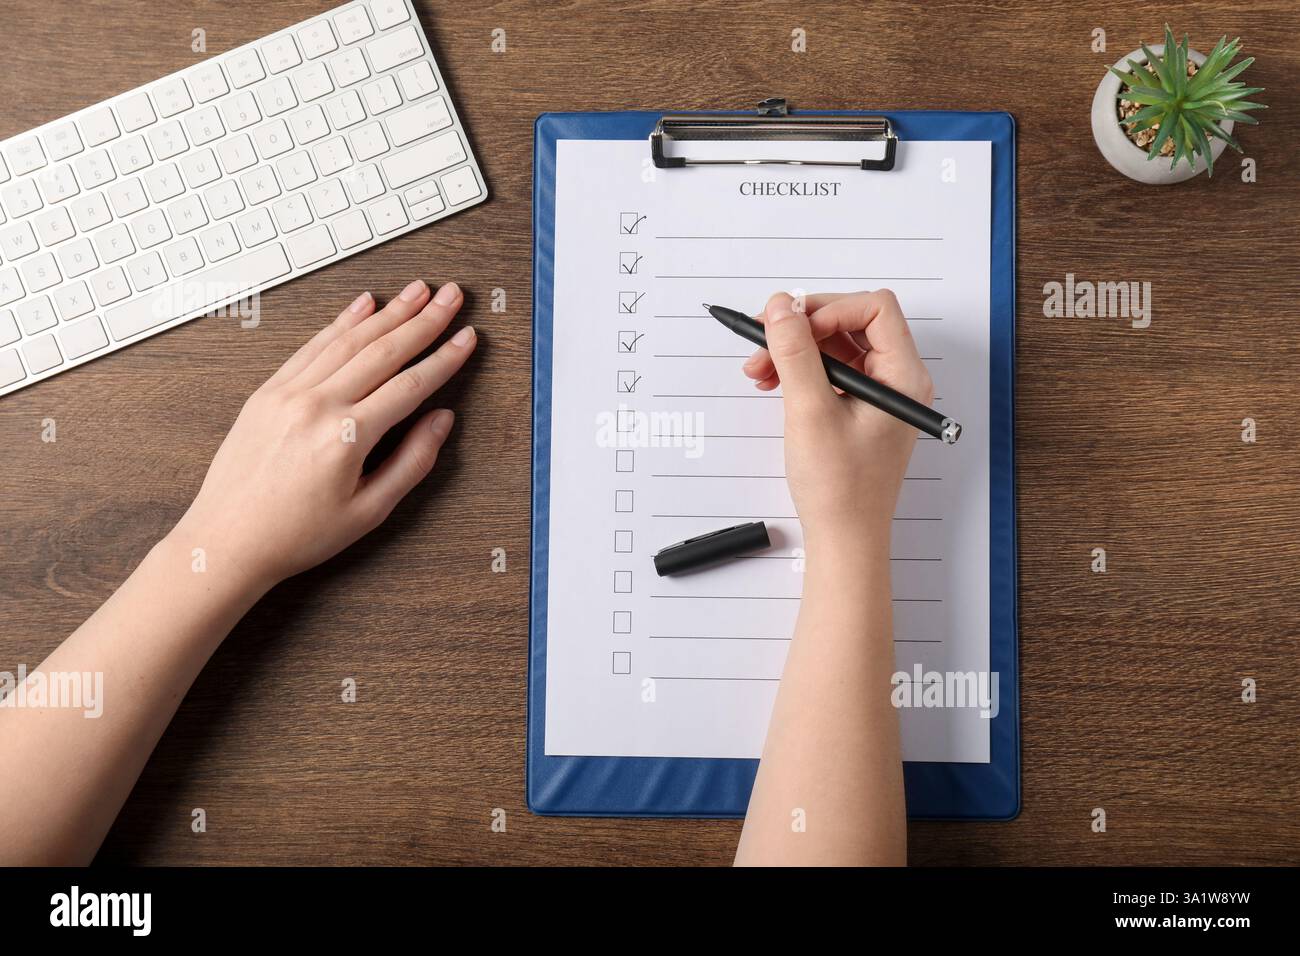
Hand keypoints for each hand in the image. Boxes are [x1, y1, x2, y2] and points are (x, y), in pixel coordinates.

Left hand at [172, 279, 476, 589]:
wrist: (226, 541)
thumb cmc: (296, 535)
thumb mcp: (368, 511)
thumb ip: (412, 462)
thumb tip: (441, 421)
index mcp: (347, 436)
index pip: (411, 385)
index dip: (444, 359)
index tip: (466, 338)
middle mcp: (317, 405)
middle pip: (383, 350)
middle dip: (423, 320)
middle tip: (451, 296)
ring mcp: (288, 393)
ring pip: (349, 340)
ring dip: (388, 312)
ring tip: (417, 291)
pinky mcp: (267, 392)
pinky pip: (312, 347)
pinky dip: (340, 322)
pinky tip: (363, 305)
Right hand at [741, 290, 931, 548]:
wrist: (844, 539)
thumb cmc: (839, 489)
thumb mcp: (810, 411)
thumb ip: (795, 352)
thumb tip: (781, 306)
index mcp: (903, 377)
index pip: (874, 309)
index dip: (829, 309)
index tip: (791, 327)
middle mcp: (897, 381)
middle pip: (852, 323)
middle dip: (804, 328)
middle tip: (763, 340)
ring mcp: (879, 396)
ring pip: (836, 347)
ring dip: (796, 349)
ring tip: (760, 369)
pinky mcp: (860, 410)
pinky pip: (831, 372)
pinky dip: (801, 371)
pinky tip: (773, 382)